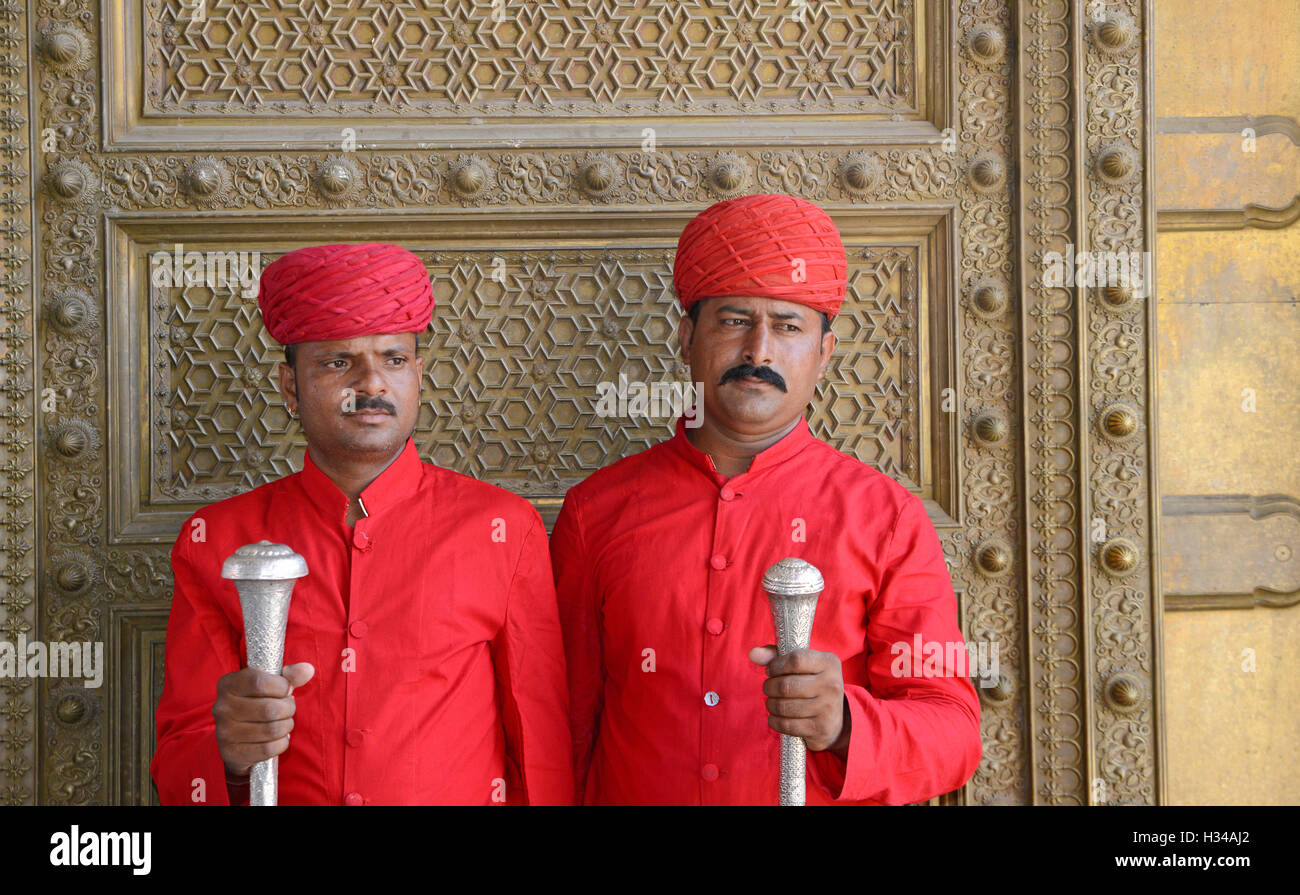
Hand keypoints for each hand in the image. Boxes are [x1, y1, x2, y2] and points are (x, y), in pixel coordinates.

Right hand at [213, 662, 313, 777]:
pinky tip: (278, 738)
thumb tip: (307, 669)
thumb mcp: (270, 686)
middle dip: (288, 708)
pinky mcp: (231, 753)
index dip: (281, 686)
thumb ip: (289, 676)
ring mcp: (224, 732)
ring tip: (284, 723)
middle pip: (270, 708)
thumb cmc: (257, 705)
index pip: (259, 682)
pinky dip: (281, 743)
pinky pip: (268, 749)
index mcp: (228, 684)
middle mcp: (221, 707)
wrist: (238, 741)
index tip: (287, 689)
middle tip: (288, 708)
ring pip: (272, 729)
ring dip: (286, 726)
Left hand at [749, 646, 849, 754]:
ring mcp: (827, 708)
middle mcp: (832, 685)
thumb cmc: (812, 683)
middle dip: (770, 687)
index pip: (796, 660)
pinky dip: (774, 720)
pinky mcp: (820, 729)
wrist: (836, 719)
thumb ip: (775, 655)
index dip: (776, 665)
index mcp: (829, 663)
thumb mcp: (801, 665)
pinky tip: (776, 716)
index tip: (771, 670)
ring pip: (783, 706)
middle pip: (786, 685)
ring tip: (772, 701)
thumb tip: (753, 654)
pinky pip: (786, 725)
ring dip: (771, 704)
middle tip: (769, 687)